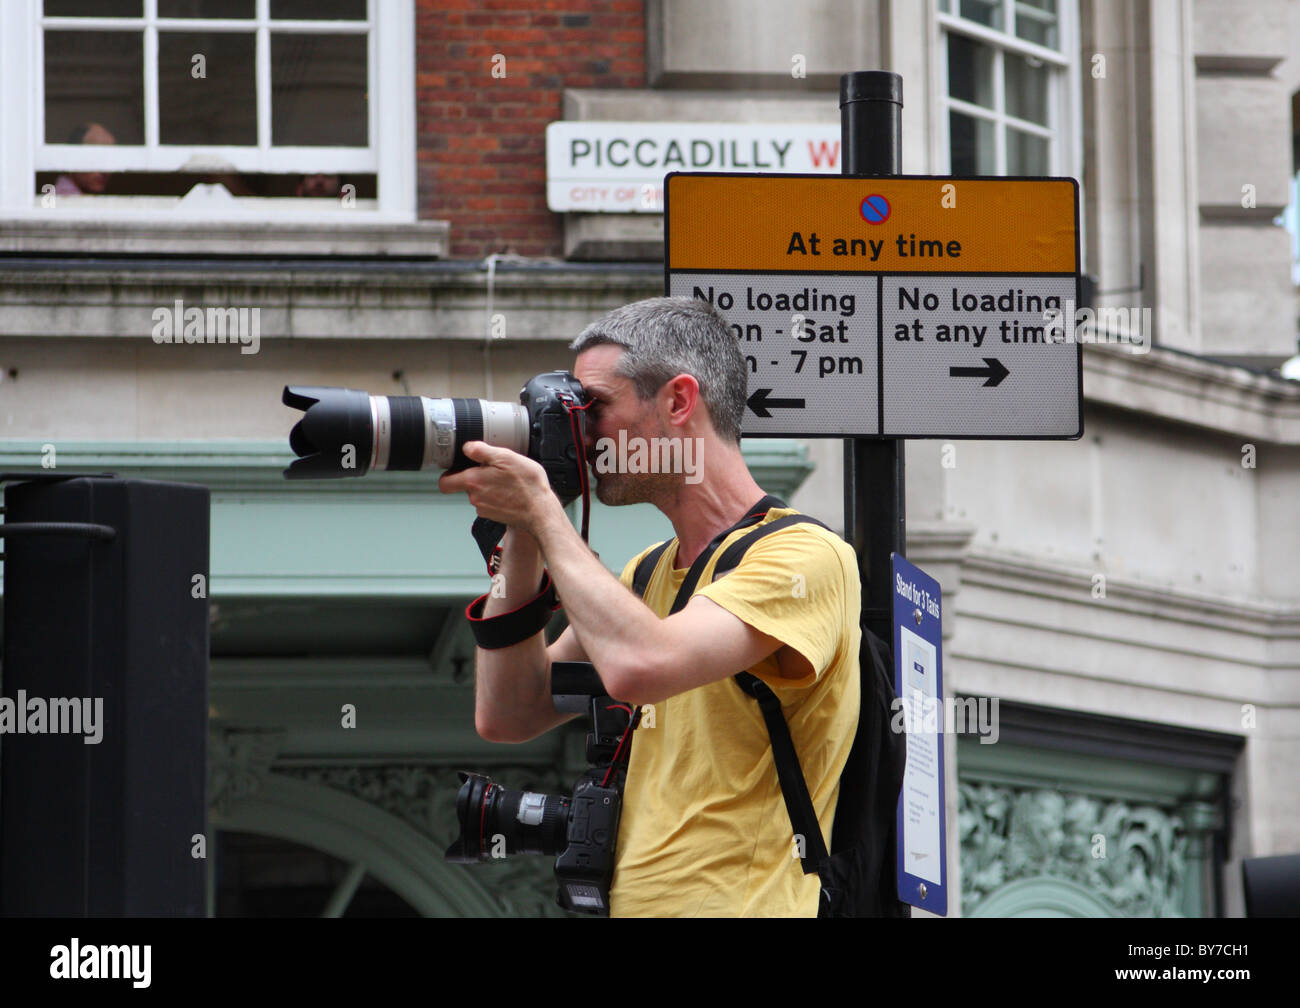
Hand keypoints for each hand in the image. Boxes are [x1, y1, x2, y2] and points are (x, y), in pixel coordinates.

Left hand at [437, 441, 556, 534]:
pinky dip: (496, 496)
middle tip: (492, 470)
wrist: (540, 511)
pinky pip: (489, 503)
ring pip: (478, 494)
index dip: (448, 474)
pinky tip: (510, 491)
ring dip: (488, 486)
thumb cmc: (527, 485)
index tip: (456, 469)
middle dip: (475, 477)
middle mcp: (474, 497)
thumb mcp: (506, 457)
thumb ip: (481, 451)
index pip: (444, 483)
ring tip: (506, 481)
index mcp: (473, 481)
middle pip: (464, 486)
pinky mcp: (494, 516)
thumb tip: (467, 447)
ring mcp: (484, 508)